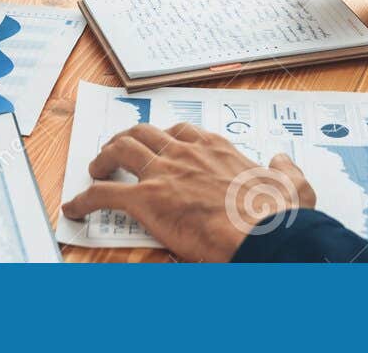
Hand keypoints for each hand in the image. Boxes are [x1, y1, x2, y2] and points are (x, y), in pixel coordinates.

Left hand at [60, 123, 315, 261]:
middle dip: (126, 138)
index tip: (159, 144)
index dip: (166, 137)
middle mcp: (185, 153)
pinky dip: (84, 198)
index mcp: (216, 148)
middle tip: (117, 150)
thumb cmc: (278, 216)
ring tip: (94, 168)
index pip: (182, 131)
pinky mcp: (146, 199)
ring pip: (120, 149)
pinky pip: (103, 192)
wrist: (264, 236)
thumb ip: (285, 170)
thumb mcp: (292, 185)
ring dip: (103, 157)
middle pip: (144, 132)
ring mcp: (163, 173)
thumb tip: (281, 160)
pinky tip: (75, 207)